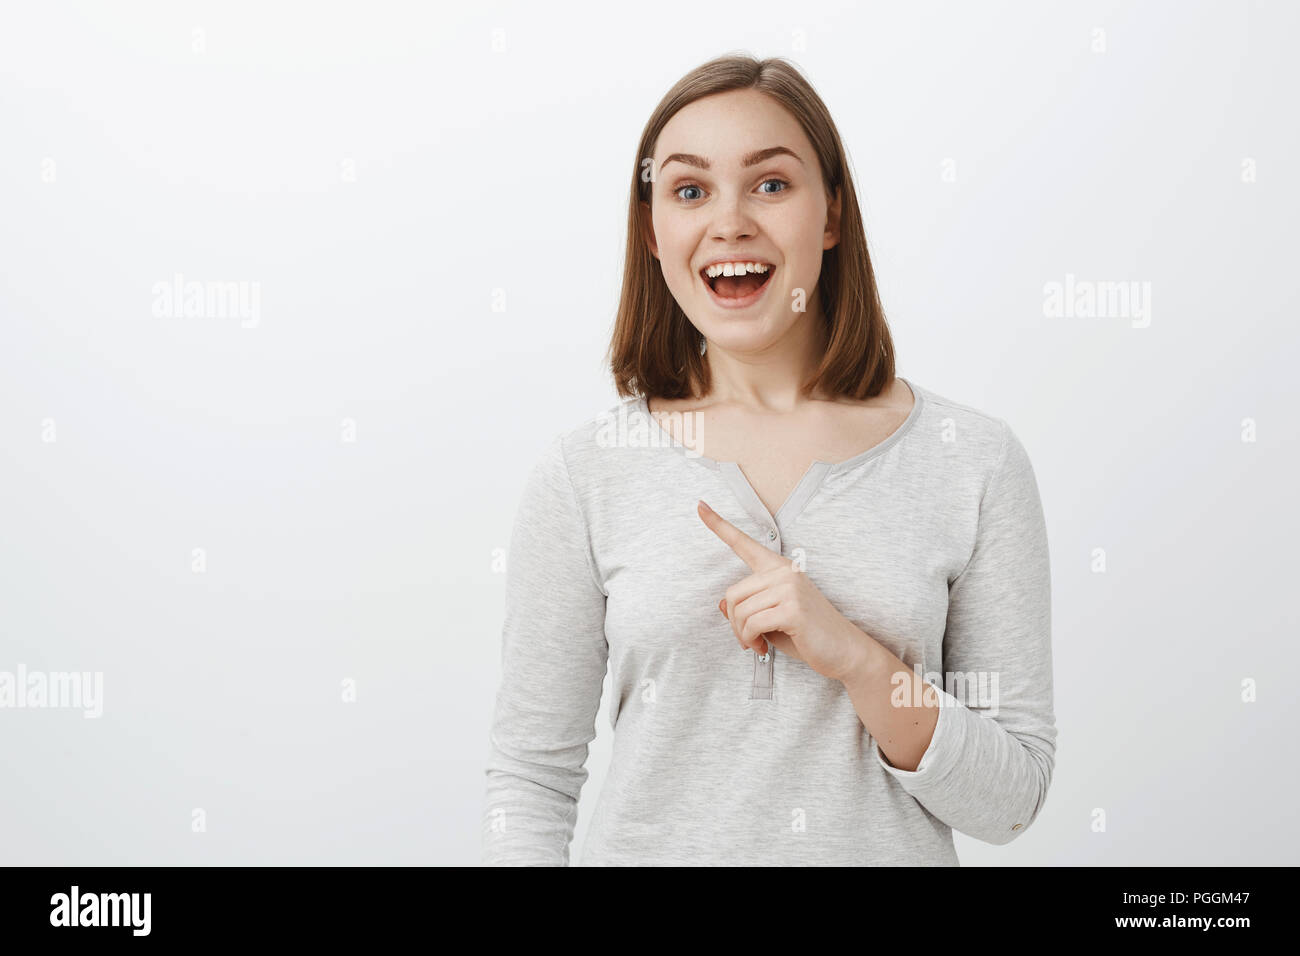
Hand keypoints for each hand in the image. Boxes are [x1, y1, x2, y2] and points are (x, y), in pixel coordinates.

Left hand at [697, 499, 868, 682]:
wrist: (844, 650)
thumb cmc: (807, 634)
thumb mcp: (771, 618)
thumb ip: (747, 607)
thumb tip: (722, 604)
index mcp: (779, 568)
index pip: (744, 543)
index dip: (718, 525)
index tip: (699, 506)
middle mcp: (784, 571)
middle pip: (732, 594)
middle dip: (734, 623)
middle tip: (747, 639)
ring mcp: (789, 587)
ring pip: (739, 611)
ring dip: (742, 634)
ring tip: (757, 643)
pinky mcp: (792, 608)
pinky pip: (751, 624)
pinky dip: (750, 640)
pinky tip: (762, 646)